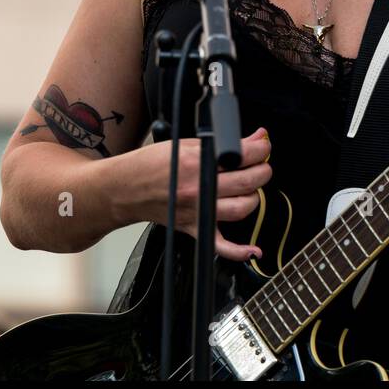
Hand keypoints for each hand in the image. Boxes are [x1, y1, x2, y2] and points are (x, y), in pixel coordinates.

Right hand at [123, 128, 272, 261]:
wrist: (125, 188)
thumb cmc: (152, 164)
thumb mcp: (187, 144)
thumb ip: (223, 143)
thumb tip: (255, 138)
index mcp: (197, 162)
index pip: (243, 155)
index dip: (261, 149)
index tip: (262, 147)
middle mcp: (199, 188)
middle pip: (248, 182)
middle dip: (262, 171)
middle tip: (259, 166)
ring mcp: (197, 211)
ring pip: (241, 209)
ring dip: (253, 198)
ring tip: (249, 189)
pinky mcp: (194, 228)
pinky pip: (220, 245)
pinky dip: (239, 251)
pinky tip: (252, 249)